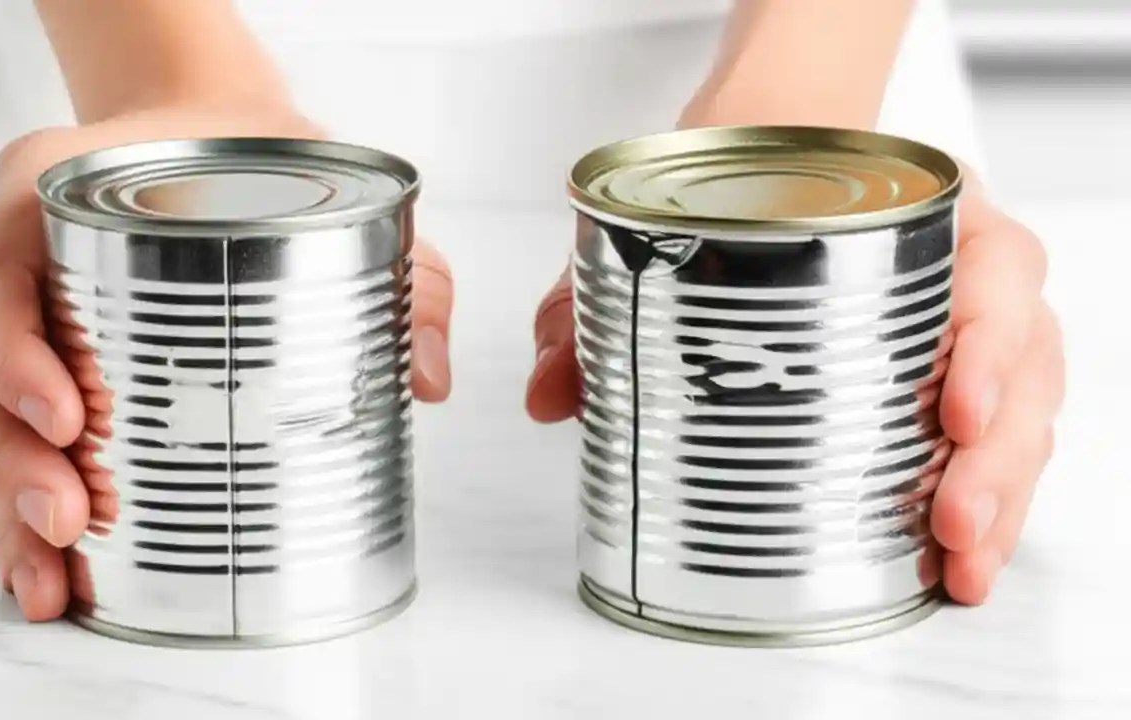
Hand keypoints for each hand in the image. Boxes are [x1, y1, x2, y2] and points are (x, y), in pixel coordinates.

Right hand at [0, 106, 453, 620]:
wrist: (216, 135)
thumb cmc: (255, 160)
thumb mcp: (336, 195)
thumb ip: (404, 275)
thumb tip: (431, 380)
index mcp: (60, 192)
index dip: (13, 351)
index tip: (66, 418)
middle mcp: (22, 256)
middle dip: (7, 457)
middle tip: (67, 520)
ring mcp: (21, 313)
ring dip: (1, 499)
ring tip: (52, 573)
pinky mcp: (36, 365)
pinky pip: (1, 433)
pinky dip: (13, 503)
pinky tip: (50, 569)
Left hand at [525, 172, 1062, 604]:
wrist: (764, 163)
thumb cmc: (737, 193)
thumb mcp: (654, 235)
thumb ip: (590, 305)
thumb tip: (547, 394)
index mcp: (916, 213)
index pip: (993, 267)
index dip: (990, 341)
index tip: (958, 410)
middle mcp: (959, 270)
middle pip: (1026, 360)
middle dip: (999, 456)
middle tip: (951, 521)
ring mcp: (965, 328)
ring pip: (1025, 410)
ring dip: (1001, 492)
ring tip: (960, 560)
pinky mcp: (955, 380)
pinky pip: (1002, 438)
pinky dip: (990, 498)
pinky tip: (958, 555)